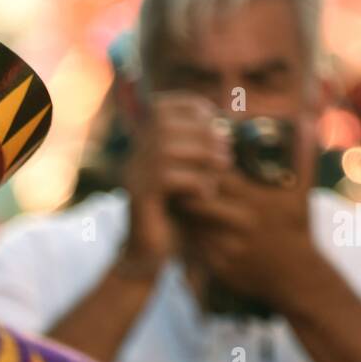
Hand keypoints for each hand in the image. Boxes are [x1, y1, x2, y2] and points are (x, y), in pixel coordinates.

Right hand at [121, 93, 232, 276]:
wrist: (150, 254)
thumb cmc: (176, 214)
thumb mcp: (190, 176)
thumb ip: (202, 151)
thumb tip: (227, 129)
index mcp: (143, 144)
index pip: (161, 106)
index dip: (191, 107)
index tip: (214, 119)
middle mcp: (133, 155)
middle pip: (164, 125)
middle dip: (202, 133)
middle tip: (226, 152)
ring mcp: (133, 175)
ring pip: (167, 149)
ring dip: (202, 156)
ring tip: (221, 170)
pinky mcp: (140, 197)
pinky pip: (168, 178)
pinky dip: (194, 182)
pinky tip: (205, 195)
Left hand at [176, 168, 316, 309]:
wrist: (296, 276)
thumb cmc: (296, 229)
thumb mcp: (301, 193)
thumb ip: (302, 156)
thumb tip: (307, 121)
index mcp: (257, 201)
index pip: (218, 177)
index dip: (203, 168)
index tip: (196, 161)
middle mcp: (241, 224)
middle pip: (199, 200)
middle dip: (186, 190)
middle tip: (177, 180)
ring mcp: (229, 246)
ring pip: (191, 223)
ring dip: (182, 212)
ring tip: (174, 200)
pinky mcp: (218, 266)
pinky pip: (193, 246)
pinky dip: (186, 234)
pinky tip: (183, 226)